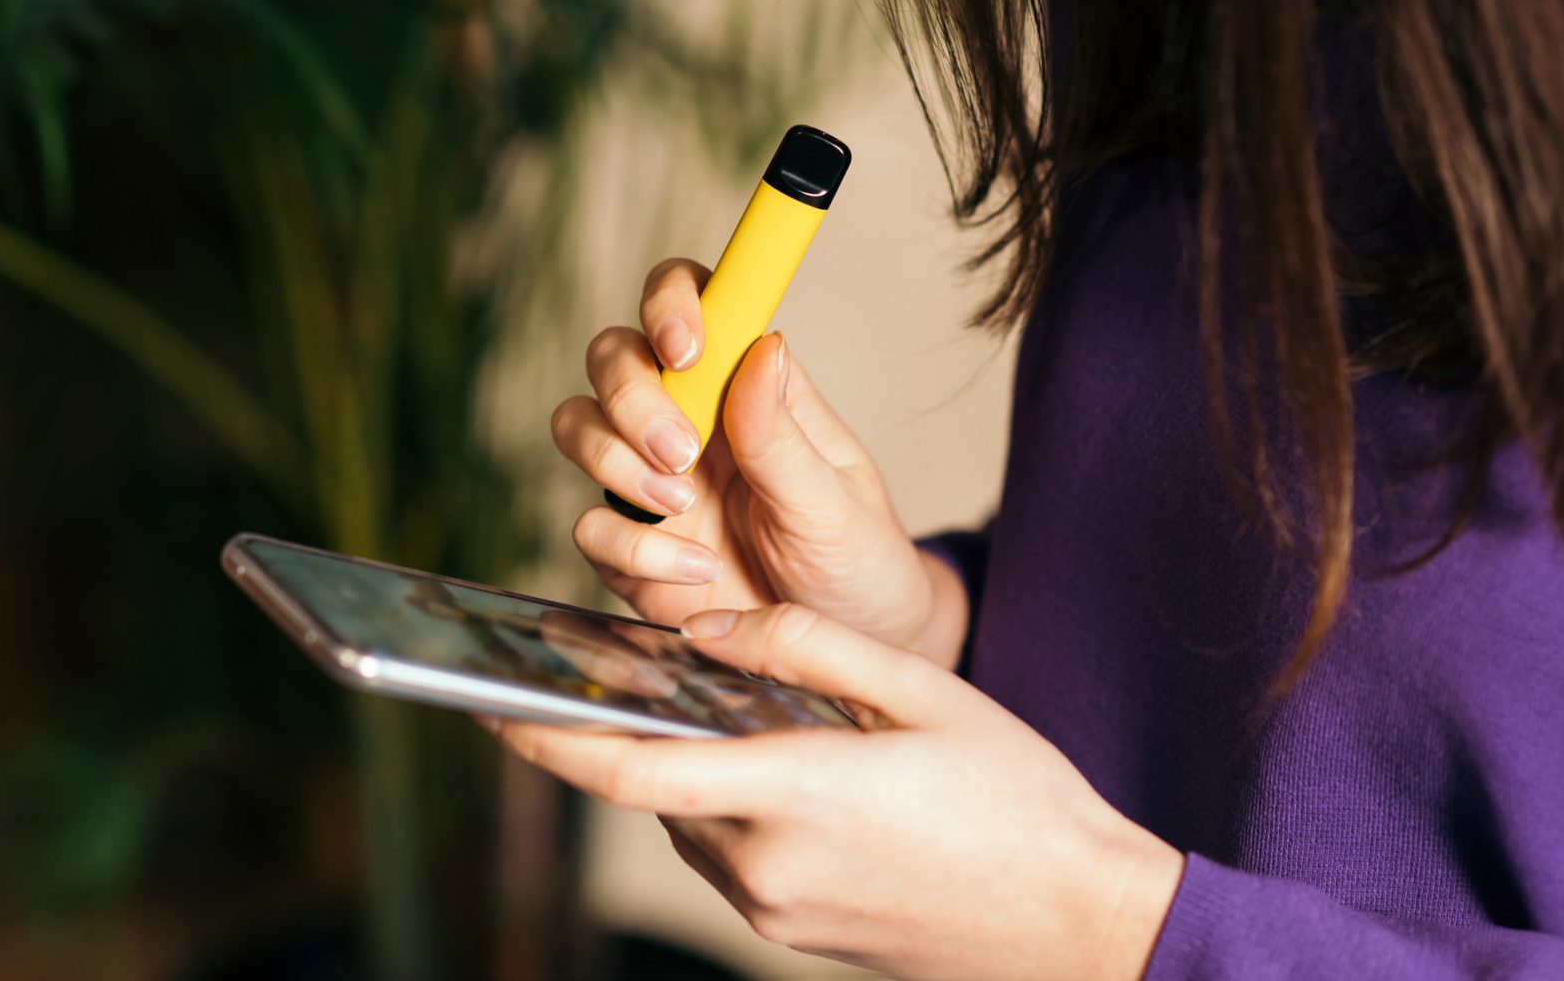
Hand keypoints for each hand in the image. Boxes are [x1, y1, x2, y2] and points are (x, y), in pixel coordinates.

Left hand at [489, 604, 1184, 978]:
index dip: (544, 737)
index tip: (484, 702)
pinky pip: (732, 854)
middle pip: (657, 788)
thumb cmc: (1015, 799)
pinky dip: (730, 804)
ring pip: (692, 821)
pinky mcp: (794, 933)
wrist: (1079, 923)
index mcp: (792, 794)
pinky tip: (783, 765)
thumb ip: (803, 646)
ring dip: (692, 768)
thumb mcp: (920, 691)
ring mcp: (777, 911)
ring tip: (740, 710)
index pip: (629, 770)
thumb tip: (705, 629)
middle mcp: (766, 867)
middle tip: (635, 666)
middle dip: (638, 728)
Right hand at [551, 258, 967, 664]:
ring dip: (615, 460)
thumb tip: (763, 346)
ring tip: (681, 506)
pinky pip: (589, 528)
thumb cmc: (855, 560)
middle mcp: (688, 420)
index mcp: (746, 387)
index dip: (670, 302)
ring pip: (578, 425)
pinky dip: (632, 549)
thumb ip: (783, 435)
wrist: (846, 652)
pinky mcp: (630, 549)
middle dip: (632, 396)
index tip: (685, 347)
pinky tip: (696, 573)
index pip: (693, 301)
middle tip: (681, 452)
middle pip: (614, 356)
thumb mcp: (835, 502)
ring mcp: (651, 482)